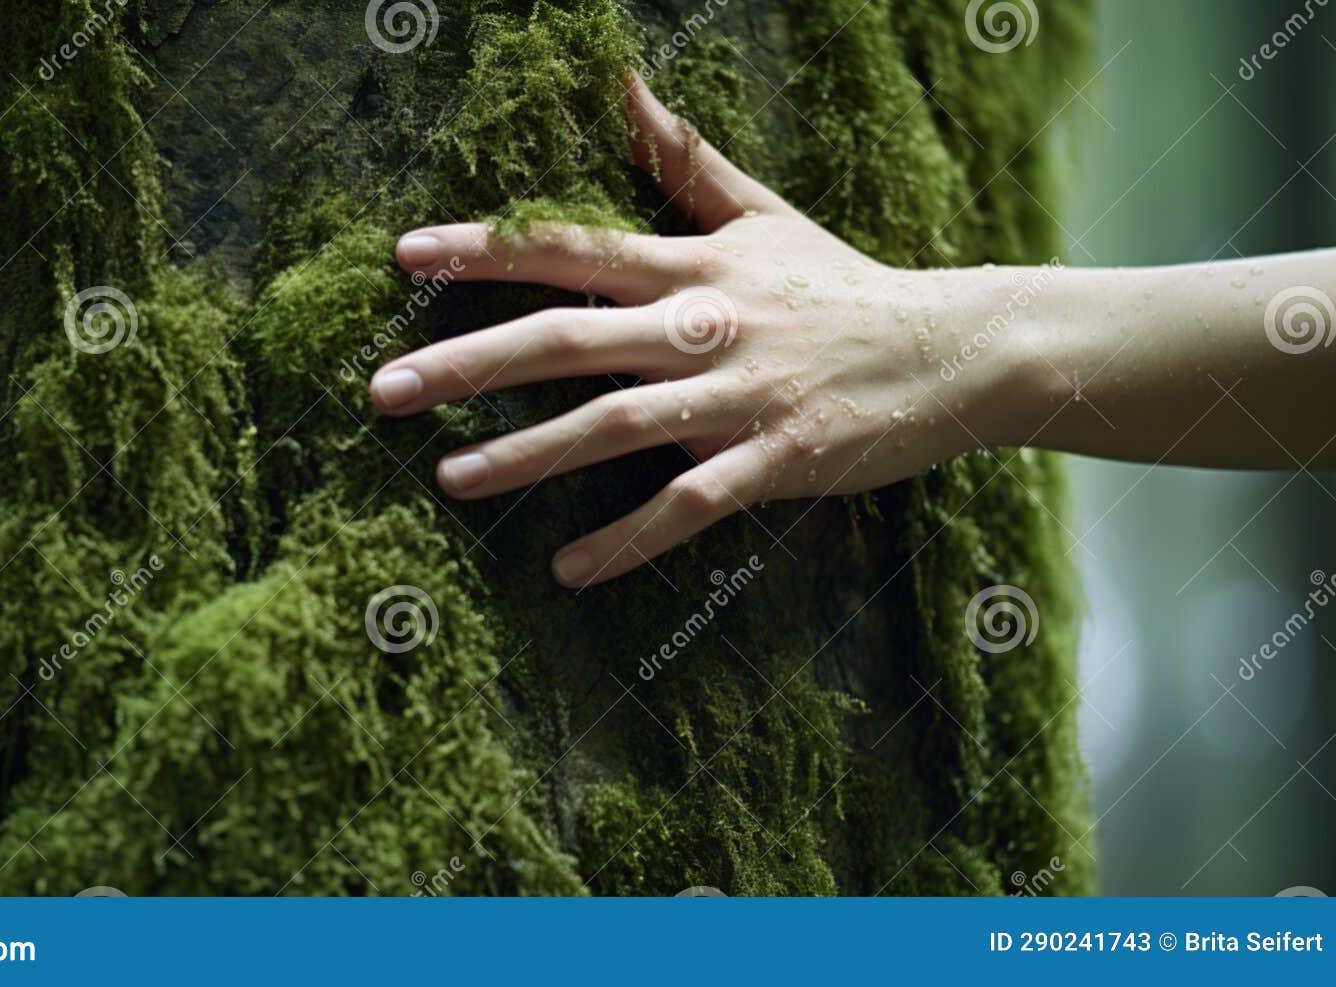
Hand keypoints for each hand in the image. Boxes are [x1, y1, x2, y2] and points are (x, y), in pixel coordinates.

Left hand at [369, 74, 1012, 587]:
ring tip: (451, 480)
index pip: (571, 249)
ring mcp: (738, 397)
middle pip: (568, 340)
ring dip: (528, 454)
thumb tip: (621, 81)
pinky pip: (689, 505)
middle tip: (384, 389)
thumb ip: (681, 160)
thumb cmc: (842, 285)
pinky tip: (568, 570)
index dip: (486, 249)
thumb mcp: (761, 214)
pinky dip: (628, 539)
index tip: (405, 255)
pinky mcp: (775, 461)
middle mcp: (702, 326)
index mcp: (691, 268)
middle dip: (470, 361)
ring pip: (615, 424)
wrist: (951, 348)